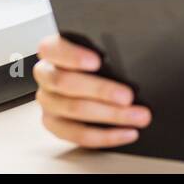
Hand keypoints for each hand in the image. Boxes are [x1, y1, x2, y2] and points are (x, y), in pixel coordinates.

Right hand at [34, 34, 150, 148]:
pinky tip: (128, 132)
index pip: (52, 49)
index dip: (72, 56)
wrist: (94, 86)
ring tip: (137, 116)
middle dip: (100, 90)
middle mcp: (46, 76)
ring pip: (74, 110)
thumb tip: (131, 56)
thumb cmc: (101, 62)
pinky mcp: (56, 125)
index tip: (97, 62)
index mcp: (53, 51)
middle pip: (65, 82)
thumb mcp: (103, 49)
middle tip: (128, 96)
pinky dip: (106, 136)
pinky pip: (79, 134)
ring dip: (110, 115)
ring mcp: (49, 102)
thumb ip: (108, 48)